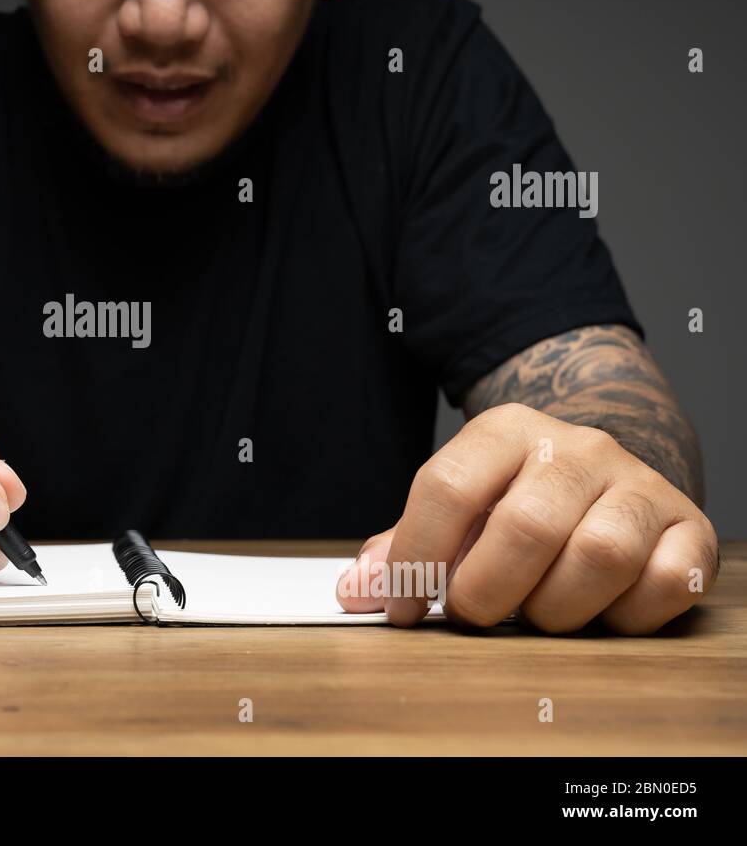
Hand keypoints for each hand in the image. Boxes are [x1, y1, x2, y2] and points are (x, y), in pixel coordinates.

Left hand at [336, 403, 717, 633]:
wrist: (606, 476)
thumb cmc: (514, 501)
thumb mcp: (457, 509)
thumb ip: (405, 548)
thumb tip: (356, 592)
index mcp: (505, 430)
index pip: (447, 488)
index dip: (415, 558)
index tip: (401, 609)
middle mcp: (578, 447)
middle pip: (524, 527)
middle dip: (485, 593)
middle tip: (472, 615)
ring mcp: (639, 483)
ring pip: (598, 556)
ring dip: (553, 609)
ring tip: (535, 612)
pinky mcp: (690, 527)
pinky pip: (661, 584)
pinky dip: (623, 616)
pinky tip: (598, 610)